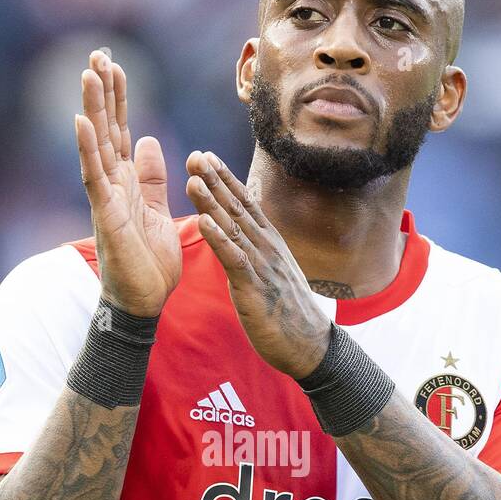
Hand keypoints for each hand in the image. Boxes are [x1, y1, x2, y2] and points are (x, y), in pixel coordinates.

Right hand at [76, 51, 181, 315]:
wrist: (143, 301)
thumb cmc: (148, 262)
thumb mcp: (158, 210)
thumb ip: (152, 177)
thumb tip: (152, 141)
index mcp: (126, 181)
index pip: (121, 130)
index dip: (118, 98)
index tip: (113, 63)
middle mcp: (112, 184)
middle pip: (106, 128)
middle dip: (101, 91)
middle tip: (97, 53)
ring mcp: (105, 197)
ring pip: (97, 144)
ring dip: (92, 108)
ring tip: (88, 72)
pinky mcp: (105, 215)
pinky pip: (94, 177)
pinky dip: (88, 149)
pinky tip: (81, 121)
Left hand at [185, 151, 330, 377]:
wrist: (309, 344)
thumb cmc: (288, 311)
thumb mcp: (272, 272)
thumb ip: (258, 251)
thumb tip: (245, 236)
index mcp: (269, 242)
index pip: (245, 203)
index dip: (225, 179)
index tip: (206, 156)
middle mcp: (266, 246)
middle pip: (237, 207)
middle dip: (214, 180)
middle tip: (195, 155)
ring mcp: (262, 264)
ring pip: (232, 227)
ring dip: (211, 202)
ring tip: (192, 179)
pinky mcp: (254, 286)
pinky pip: (233, 257)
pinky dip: (218, 238)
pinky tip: (202, 221)